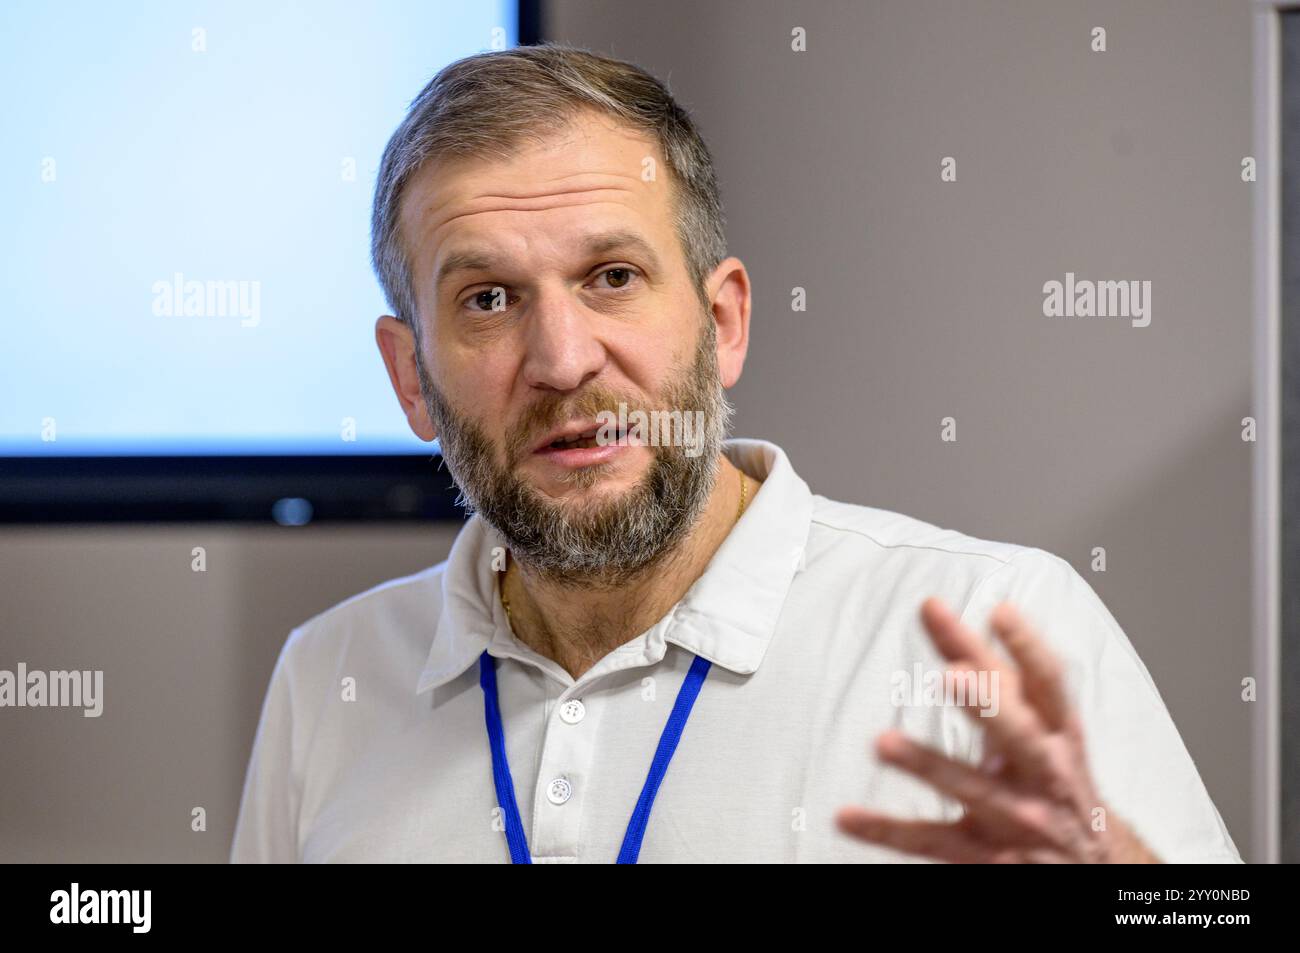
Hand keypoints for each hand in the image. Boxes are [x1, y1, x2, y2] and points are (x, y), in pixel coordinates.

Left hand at [835, 597, 1159, 862]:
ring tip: (883, 743)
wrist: (1096, 868)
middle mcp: (1044, 774)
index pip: (1048, 686)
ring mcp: (1017, 817)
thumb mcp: (1044, 732)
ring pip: (971, 788)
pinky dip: (887, 829)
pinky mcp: (988, 855)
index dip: (1028, 649)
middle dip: (985, 703)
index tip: (999, 612)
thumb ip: (994, 679)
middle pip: (1015, 733)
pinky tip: (847, 817)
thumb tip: (942, 620)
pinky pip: (931, 841)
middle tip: (951, 674)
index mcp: (1057, 735)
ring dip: (927, 764)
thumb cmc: (1057, 781)